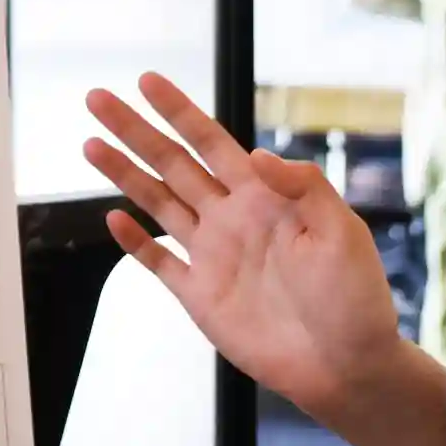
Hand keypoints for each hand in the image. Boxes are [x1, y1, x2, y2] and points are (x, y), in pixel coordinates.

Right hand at [82, 73, 406, 424]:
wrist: (346, 365)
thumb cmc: (354, 296)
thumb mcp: (341, 231)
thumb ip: (302, 187)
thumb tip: (255, 153)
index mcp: (264, 197)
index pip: (211, 142)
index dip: (178, 111)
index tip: (146, 81)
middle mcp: (232, 218)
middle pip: (172, 164)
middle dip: (135, 131)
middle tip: (98, 98)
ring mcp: (213, 257)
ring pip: (158, 204)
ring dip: (124, 175)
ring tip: (91, 145)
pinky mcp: (201, 298)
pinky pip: (160, 264)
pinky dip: (135, 243)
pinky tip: (113, 219)